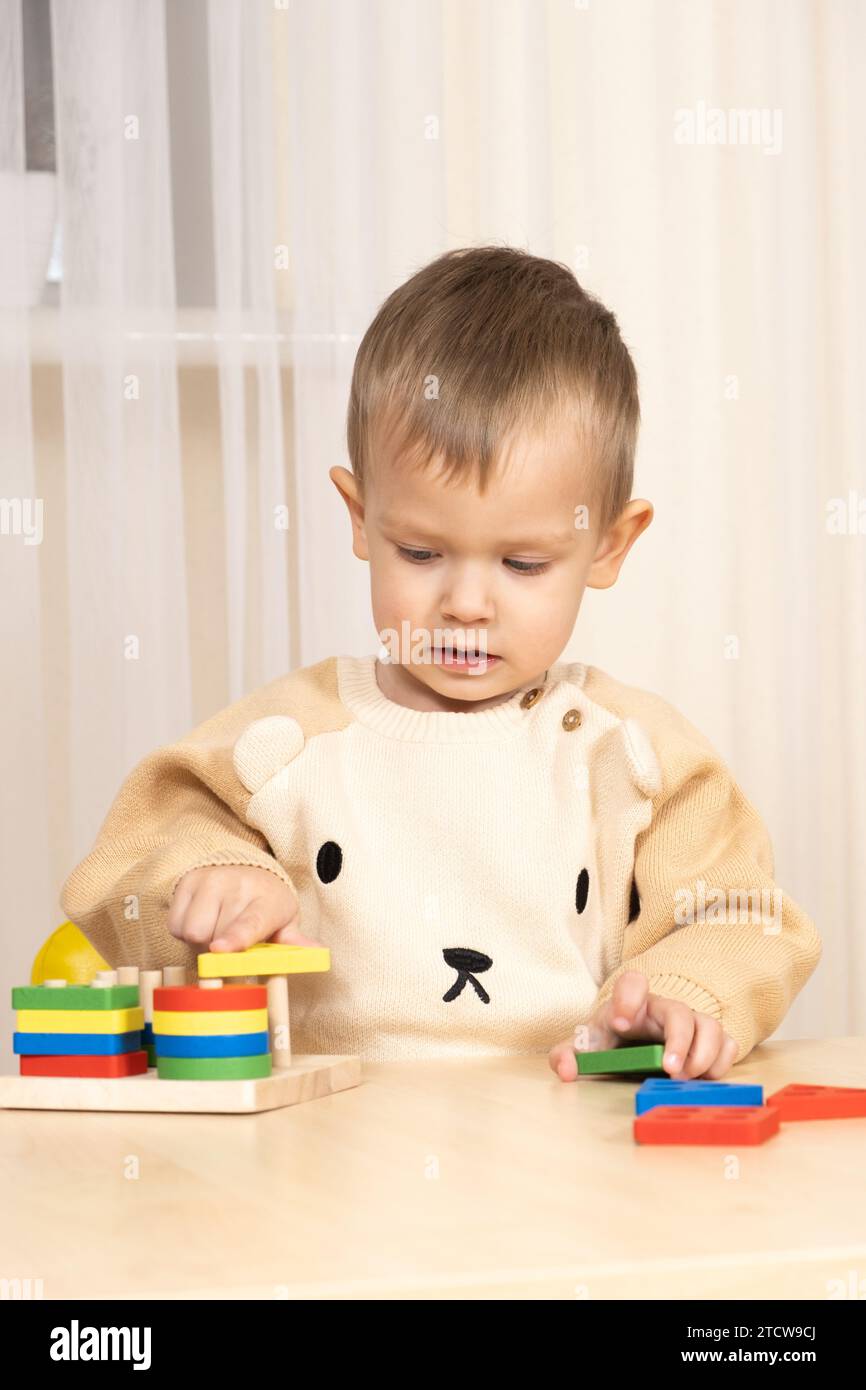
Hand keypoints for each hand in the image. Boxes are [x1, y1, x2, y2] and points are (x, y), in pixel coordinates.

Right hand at [167, 864, 322, 953]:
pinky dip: (183, 930)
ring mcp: (210, 881)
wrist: (244, 869)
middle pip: (212, 937)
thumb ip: (294, 941)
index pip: (250, 922)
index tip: (220, 950)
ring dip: (199, 940)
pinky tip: (202, 919)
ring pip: (190, 931)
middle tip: (230, 943)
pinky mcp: (188, 881)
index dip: (235, 938)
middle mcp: (238, 886)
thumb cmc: (266, 904)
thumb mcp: (285, 921)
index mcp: (267, 900)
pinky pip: (175, 923)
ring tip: (216, 929)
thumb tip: (317, 952)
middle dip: (219, 951)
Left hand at [548, 970, 737, 1082]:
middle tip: (671, 1069)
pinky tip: (704, 1077)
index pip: (633, 982)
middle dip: (679, 1040)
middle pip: (679, 1011)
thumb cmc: (612, 1044)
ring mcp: (690, 1025)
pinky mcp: (709, 1043)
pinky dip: (721, 1061)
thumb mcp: (586, 1048)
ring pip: (710, 1025)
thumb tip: (567, 1069)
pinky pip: (728, 1043)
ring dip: (703, 1054)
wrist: (635, 1051)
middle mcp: (663, 1010)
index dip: (628, 997)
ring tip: (686, 1077)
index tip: (619, 1021)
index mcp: (631, 1005)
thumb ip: (567, 1055)